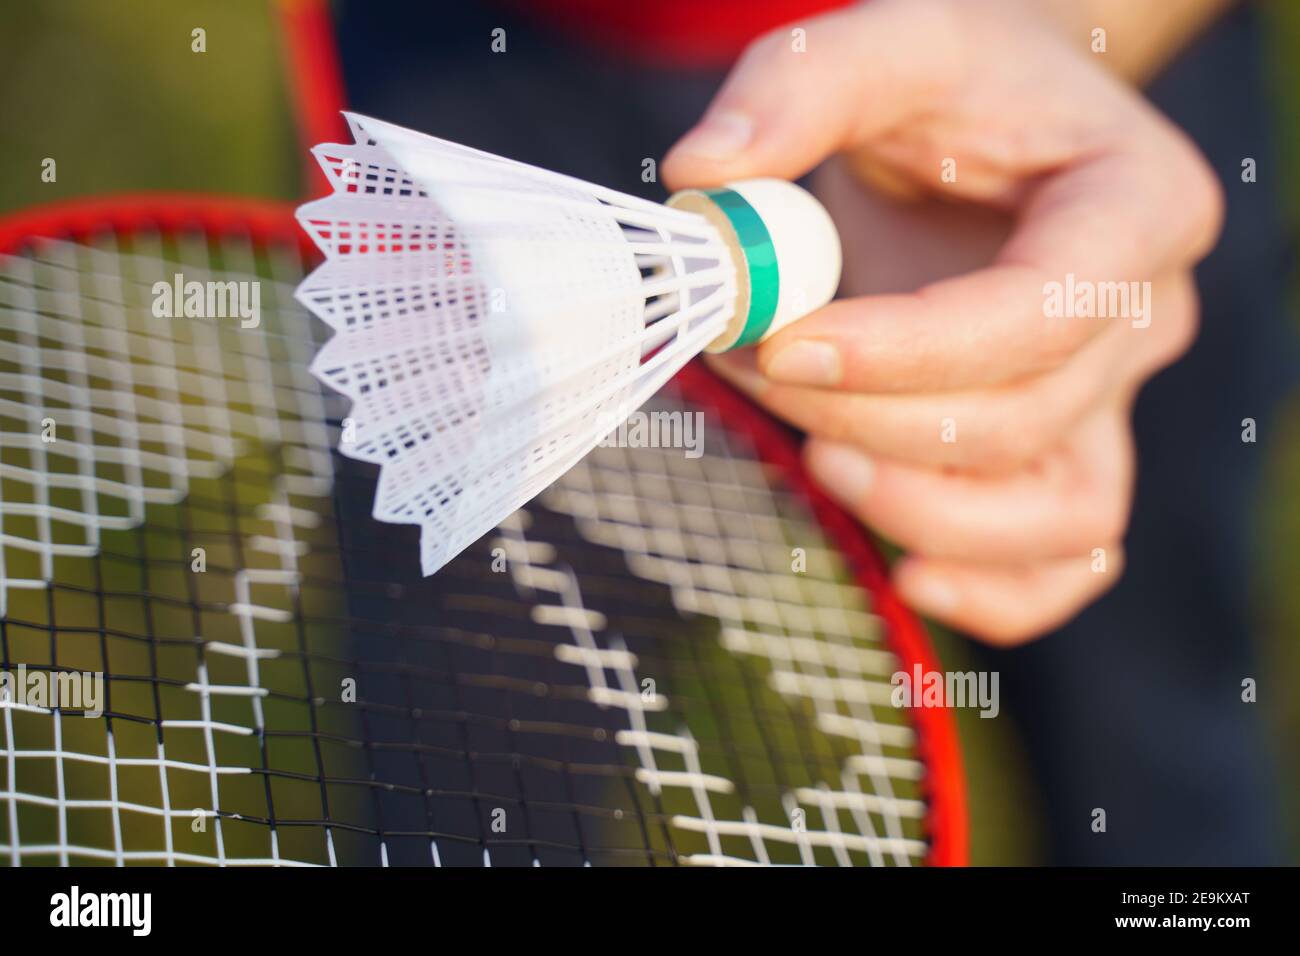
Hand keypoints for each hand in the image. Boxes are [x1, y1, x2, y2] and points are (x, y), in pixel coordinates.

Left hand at [661, 0, 1222, 643]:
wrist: (1000, 125)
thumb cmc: (956, 83)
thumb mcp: (886, 42)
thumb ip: (796, 89)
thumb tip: (700, 181)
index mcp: (1134, 207)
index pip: (1040, 316)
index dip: (908, 352)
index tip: (783, 343)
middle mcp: (1143, 318)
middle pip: (1023, 420)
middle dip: (871, 419)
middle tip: (759, 370)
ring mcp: (1111, 400)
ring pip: (1058, 517)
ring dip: (922, 511)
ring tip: (818, 459)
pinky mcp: (1069, 454)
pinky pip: (1063, 563)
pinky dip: (995, 591)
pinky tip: (909, 571)